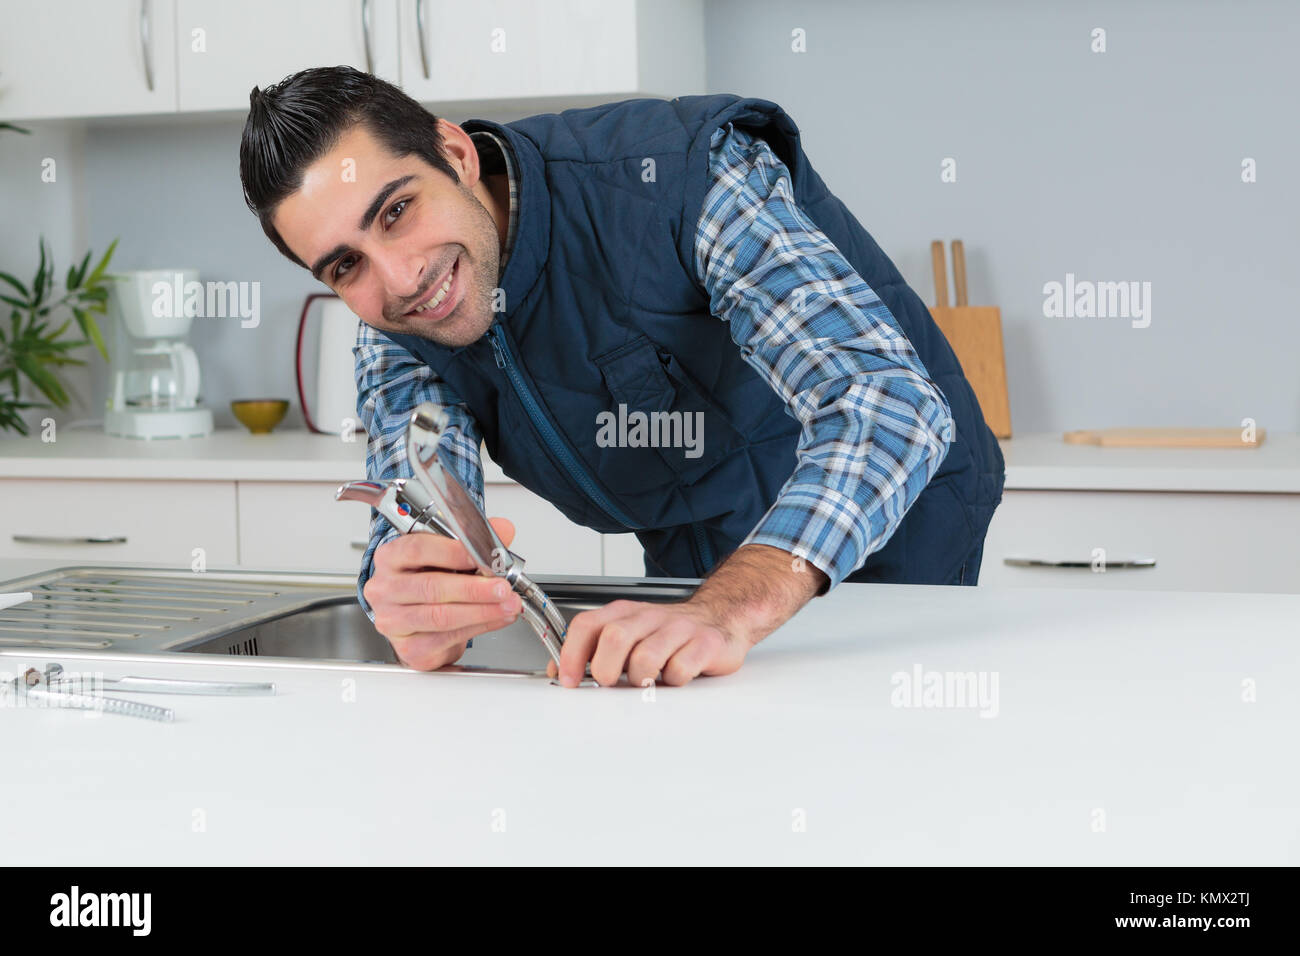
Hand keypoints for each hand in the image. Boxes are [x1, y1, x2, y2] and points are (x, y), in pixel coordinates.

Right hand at [363, 517, 522, 669]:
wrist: (420, 621)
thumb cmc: (431, 582)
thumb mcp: (449, 555)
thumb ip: (475, 542)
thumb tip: (504, 530)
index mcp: (391, 557)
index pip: (418, 550)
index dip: (453, 552)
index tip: (482, 556)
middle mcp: (385, 589)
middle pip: (431, 587)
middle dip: (474, 588)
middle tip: (502, 588)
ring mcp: (393, 620)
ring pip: (440, 616)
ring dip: (481, 611)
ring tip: (507, 605)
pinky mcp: (408, 647)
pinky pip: (445, 638)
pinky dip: (477, 628)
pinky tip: (495, 619)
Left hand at [548, 598, 754, 687]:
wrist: (720, 617)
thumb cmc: (668, 633)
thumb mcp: (630, 633)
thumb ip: (595, 649)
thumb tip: (559, 672)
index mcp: (625, 613)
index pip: (587, 625)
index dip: (571, 653)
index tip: (566, 679)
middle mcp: (649, 617)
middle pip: (614, 638)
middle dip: (605, 669)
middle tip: (610, 682)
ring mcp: (678, 629)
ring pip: (646, 657)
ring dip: (640, 679)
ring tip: (647, 681)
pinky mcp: (704, 644)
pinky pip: (680, 669)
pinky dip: (672, 681)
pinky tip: (673, 678)